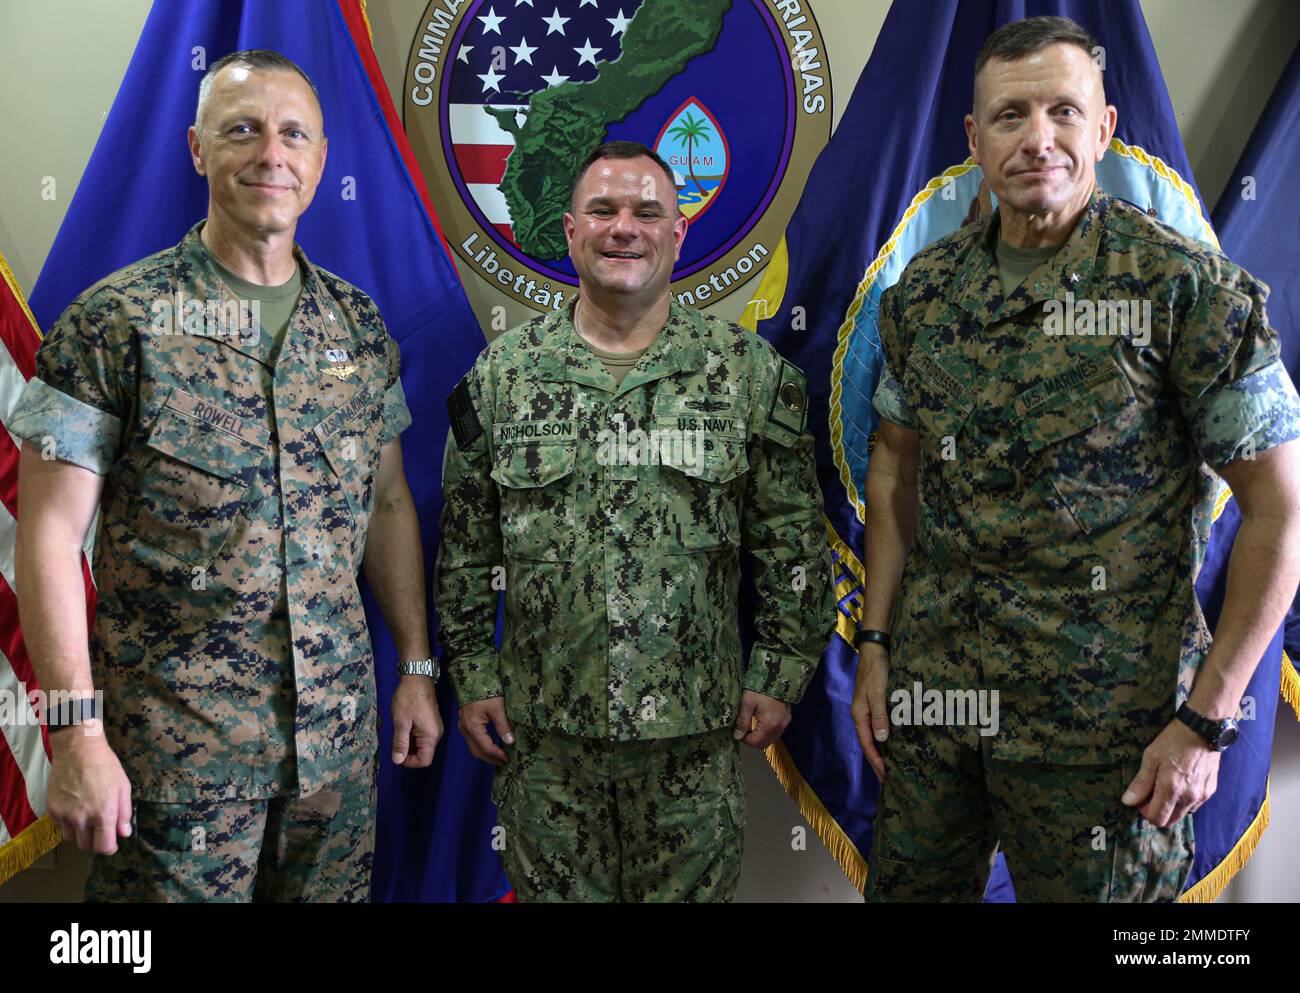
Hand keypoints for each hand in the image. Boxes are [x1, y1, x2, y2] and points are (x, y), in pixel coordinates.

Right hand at [46, 725, 131, 854]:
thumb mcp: (123, 787)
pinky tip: (75, 810)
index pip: (103, 847)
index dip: (109, 848)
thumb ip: (124, 813)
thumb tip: (124, 833)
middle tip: (99, 832)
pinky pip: (60, 826)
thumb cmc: (105, 766)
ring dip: (80, 834)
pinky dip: (67, 824)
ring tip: (87, 820)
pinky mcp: (51, 809)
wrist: (78, 751)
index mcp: (103, 814)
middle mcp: (82, 819)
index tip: (111, 844)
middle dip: (94, 843)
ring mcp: (64, 815)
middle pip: (85, 847)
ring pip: (71, 838)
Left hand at [391, 677, 442, 766]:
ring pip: (423, 745)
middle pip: (424, 754)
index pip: (424, 761)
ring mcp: (435, 728)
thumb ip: (400, 743)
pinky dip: (413, 736)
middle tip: (396, 741)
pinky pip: (423, 736)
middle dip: (409, 752)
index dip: (410, 762)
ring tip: (399, 731)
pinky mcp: (432, 722)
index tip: (398, 753)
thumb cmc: (408, 699)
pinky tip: (405, 726)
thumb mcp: (401, 723)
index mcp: (431, 736)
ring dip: (410, 743)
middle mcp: (437, 734)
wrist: (417, 678)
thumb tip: (398, 761)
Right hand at [458, 696, 514, 764]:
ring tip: (498, 756)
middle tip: (503, 761)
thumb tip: (511, 742)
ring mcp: (463, 727)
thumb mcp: (497, 708)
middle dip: (490, 758)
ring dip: (485, 753)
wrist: (471, 679)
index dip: (497, 755)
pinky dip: (481, 746)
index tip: (508, 758)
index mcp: (473, 727)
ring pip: (472, 747)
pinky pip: (471, 740)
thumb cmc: (485, 692)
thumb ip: (503, 726)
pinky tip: (490, 744)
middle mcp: (465, 730)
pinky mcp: (464, 723)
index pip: (486, 747)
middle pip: (476, 751)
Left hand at [733, 690, 790, 748]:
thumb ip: (742, 721)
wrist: (778, 674)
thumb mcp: (747, 702)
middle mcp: (779, 727)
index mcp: (769, 724)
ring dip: (760, 736)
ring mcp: (785, 723)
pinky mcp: (787, 718)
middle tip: (743, 730)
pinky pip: (776, 731)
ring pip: (771, 739)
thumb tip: (737, 736)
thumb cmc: (760, 687)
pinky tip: (760, 721)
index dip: (744, 739)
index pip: (755, 742)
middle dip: (752, 740)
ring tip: (751, 725)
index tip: (737, 731)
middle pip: (764, 744)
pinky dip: (767, 731)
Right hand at [851, 643, 889, 781]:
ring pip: (874, 735)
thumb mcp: (877, 693)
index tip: (886, 776)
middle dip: (877, 760)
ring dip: (881, 751)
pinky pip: (879, 726)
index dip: (876, 760)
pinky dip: (885, 738)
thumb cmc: (875, 672)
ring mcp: (868, 709)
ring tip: (891, 765)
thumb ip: (879, 715)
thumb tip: (882, 739)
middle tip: (888, 778)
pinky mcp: (876, 704)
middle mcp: (862, 714)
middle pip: (869, 742)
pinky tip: (892, 743)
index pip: (867, 743)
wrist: (875, 650)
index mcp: (859, 714)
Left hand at [1121, 719, 1220, 826]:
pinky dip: (1183, 801)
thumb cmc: (1173, 741)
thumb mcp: (1151, 758)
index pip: (1157, 818)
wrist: (1202, 729)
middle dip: (1158, 812)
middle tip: (1151, 794)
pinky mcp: (1211, 790)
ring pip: (1183, 814)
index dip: (1145, 812)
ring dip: (1171, 807)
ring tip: (1164, 787)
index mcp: (1172, 789)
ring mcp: (1202, 795)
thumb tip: (1128, 801)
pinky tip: (1179, 784)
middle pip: (1170, 820)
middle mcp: (1189, 797)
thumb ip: (1141, 783)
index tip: (1141, 799)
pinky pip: (1194, 805)